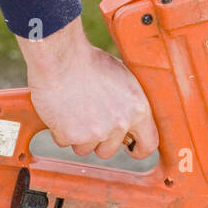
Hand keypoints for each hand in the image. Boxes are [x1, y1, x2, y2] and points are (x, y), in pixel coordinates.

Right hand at [16, 16, 158, 159]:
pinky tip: (59, 109)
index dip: (138, 149)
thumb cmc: (88, 61)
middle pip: (108, 150)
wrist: (61, 57)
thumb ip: (128, 102)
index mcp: (138, 109)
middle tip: (87, 118)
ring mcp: (95, 132)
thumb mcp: (121, 77)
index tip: (129, 148)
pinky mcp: (71, 136)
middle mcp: (120, 124)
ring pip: (84, 148)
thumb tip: (128, 116)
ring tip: (71, 109)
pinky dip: (59, 129)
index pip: (148, 144)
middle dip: (98, 140)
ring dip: (77, 136)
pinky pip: (64, 141)